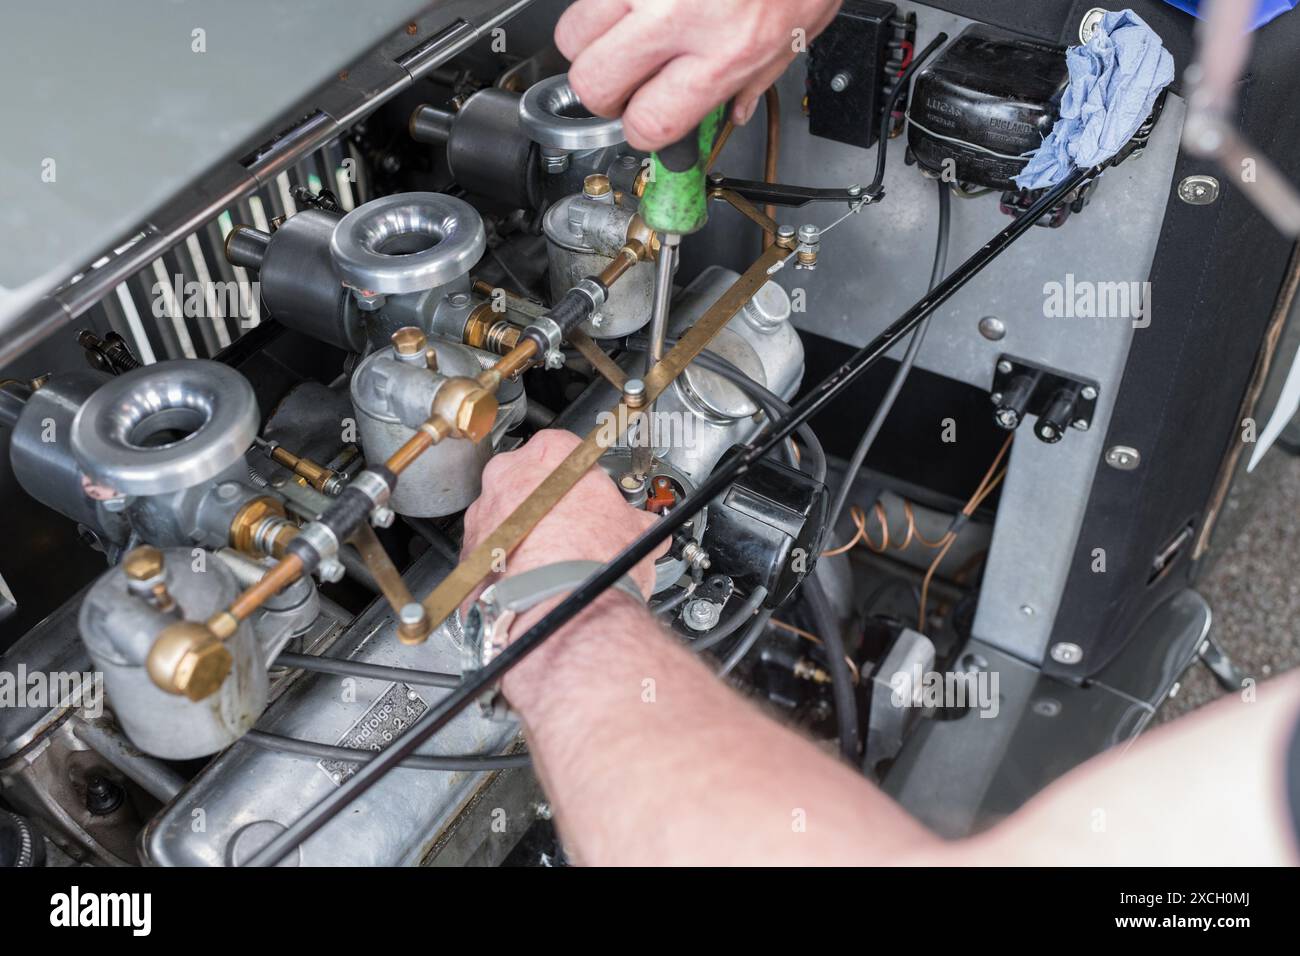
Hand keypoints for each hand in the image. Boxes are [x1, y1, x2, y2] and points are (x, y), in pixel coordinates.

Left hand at [461, 429, 665, 601]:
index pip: (565, 447)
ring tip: (553, 560)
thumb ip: (633, 518)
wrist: (556, 609)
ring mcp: (482, 514)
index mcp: (551, 453)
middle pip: (528, 478)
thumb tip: (646, 529)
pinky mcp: (468, 553)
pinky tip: (532, 579)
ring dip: (524, 533)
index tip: (591, 492)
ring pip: (504, 516)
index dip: (581, 474)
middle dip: (546, 501)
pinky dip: (506, 563)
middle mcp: (507, 475)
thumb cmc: (591, 563)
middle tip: (573, 527)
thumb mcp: (635, 530)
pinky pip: (489, 551)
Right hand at [556, 0, 842, 150]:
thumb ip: (757, 79)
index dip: (639, 128)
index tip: (642, 118)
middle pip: (594, 82)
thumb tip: (733, 109)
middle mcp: (679, 15)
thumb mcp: (797, 33)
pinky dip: (608, 2)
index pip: (648, 122)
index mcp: (725, 53)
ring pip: (574, 31)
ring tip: (623, 33)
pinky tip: (638, 1)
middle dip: (604, 92)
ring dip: (592, 41)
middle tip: (625, 81)